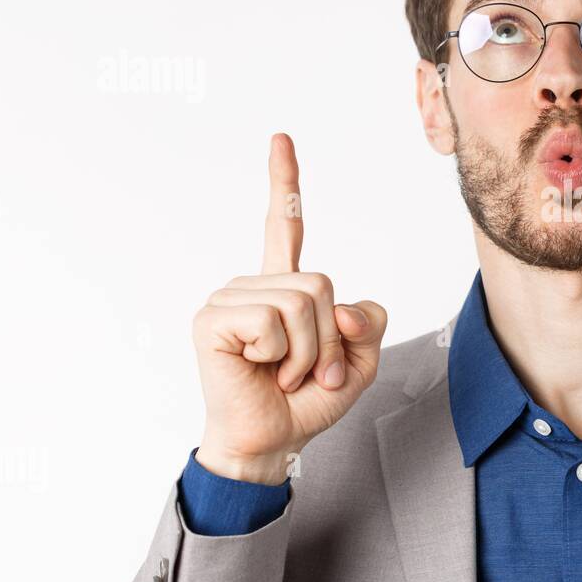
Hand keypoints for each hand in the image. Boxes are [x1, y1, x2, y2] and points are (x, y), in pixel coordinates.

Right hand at [190, 133, 386, 483]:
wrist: (273, 442)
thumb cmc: (308, 401)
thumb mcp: (360, 360)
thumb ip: (369, 322)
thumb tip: (344, 308)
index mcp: (285, 287)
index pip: (286, 226)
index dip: (285, 183)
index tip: (281, 139)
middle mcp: (254, 286)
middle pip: (322, 284)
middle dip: (331, 339)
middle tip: (310, 372)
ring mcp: (230, 300)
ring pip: (303, 302)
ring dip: (310, 353)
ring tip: (284, 375)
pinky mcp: (212, 320)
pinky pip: (273, 322)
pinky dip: (283, 356)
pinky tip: (260, 371)